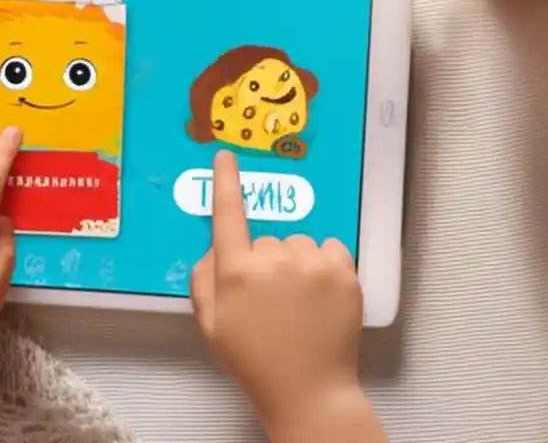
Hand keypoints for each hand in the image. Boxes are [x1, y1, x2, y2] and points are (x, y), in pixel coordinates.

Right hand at [190, 151, 384, 442]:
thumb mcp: (211, 325)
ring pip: (298, 244)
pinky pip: (329, 248)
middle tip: (268, 302)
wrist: (308, 390)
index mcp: (237, 272)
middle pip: (264, 241)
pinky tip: (318, 296)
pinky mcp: (344, 272)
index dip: (225, 182)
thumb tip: (216, 247)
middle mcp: (274, 260)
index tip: (226, 156)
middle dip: (263, 263)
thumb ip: (203, 279)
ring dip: (295, 264)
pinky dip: (324, 265)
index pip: (228, 214)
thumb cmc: (253, 360)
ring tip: (297, 304)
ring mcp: (312, 264)